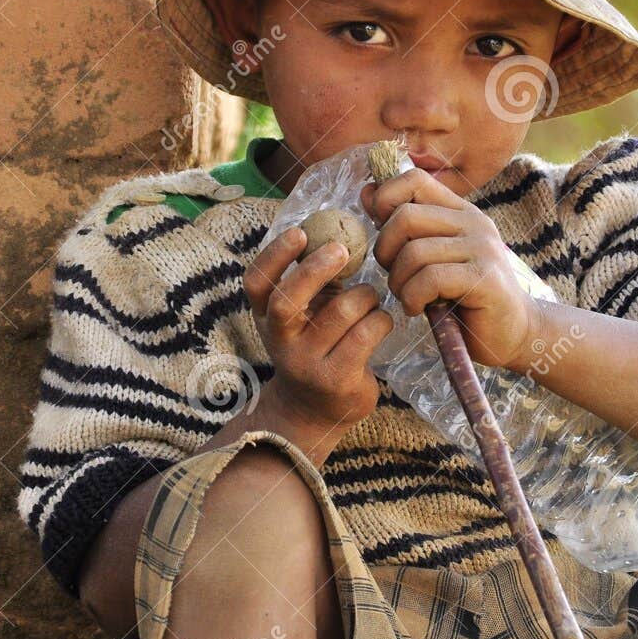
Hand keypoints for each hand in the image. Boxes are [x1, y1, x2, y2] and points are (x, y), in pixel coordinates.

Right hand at [243, 225, 395, 441]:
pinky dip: (380, 319)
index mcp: (265, 318)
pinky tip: (382, 321)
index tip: (300, 232)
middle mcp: (279, 341)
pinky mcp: (336, 379)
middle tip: (342, 249)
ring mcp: (307, 363)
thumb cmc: (315, 347)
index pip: (256, 283)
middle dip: (315, 270)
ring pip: (340, 312)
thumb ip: (312, 283)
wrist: (315, 411)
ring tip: (371, 297)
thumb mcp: (303, 316)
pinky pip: (365, 334)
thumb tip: (337, 227)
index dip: (274, 255)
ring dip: (365, 295)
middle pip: (287, 300)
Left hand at [360, 168, 538, 370]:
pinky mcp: (484, 279)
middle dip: (385, 251)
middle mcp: (474, 223)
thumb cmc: (464, 297)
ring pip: (414, 252)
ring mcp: (482, 248)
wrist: (513, 332)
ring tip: (409, 298)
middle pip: (405, 216)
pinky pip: (430, 279)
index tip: (383, 235)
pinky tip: (419, 308)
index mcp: (460, 211)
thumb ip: (403, 227)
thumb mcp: (431, 256)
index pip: (413, 179)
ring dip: (399, 282)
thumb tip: (366, 193)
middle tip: (395, 276)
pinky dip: (413, 298)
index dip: (385, 201)